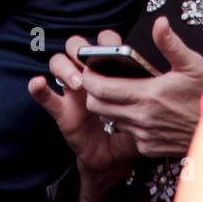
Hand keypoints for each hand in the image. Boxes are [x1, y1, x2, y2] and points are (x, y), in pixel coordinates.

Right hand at [29, 31, 141, 201]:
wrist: (115, 160)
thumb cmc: (132, 128)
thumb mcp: (147, 109)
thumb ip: (151, 93)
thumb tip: (164, 81)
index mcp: (108, 69)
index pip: (103, 43)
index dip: (106, 41)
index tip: (115, 49)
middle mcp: (87, 74)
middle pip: (76, 47)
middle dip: (81, 49)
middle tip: (91, 62)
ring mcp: (71, 91)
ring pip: (58, 64)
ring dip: (65, 68)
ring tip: (77, 81)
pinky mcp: (62, 110)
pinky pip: (46, 97)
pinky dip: (39, 88)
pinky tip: (38, 83)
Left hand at [79, 17, 202, 156]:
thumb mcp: (192, 64)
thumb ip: (170, 43)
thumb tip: (159, 22)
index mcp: (148, 94)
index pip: (100, 88)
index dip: (88, 77)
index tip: (90, 67)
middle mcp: (142, 118)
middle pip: (97, 106)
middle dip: (93, 91)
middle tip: (100, 78)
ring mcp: (144, 135)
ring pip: (109, 119)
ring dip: (107, 106)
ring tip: (118, 91)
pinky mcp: (149, 147)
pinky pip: (125, 133)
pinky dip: (124, 121)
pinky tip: (137, 109)